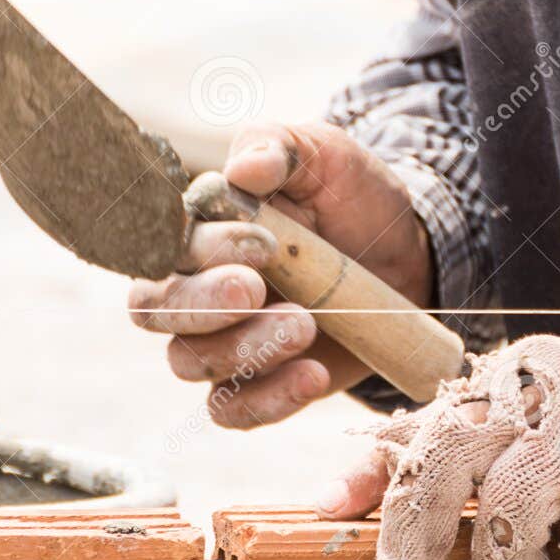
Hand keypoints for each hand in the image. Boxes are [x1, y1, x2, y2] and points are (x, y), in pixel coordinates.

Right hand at [127, 121, 433, 428]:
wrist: (405, 253)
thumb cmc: (350, 197)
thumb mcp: (322, 155)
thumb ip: (278, 147)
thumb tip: (241, 168)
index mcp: (197, 231)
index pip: (163, 248)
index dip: (201, 252)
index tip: (264, 243)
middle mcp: (194, 289)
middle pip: (154, 310)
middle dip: (203, 304)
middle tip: (257, 290)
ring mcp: (221, 343)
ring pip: (189, 363)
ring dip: (244, 349)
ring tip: (306, 327)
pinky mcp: (257, 385)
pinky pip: (233, 412)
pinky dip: (268, 400)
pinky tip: (314, 374)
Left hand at [318, 335, 559, 559]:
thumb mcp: (518, 421)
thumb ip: (431, 452)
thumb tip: (329, 499)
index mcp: (507, 382)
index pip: (432, 428)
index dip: (387, 486)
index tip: (371, 547)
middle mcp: (543, 395)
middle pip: (457, 454)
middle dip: (421, 524)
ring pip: (517, 514)